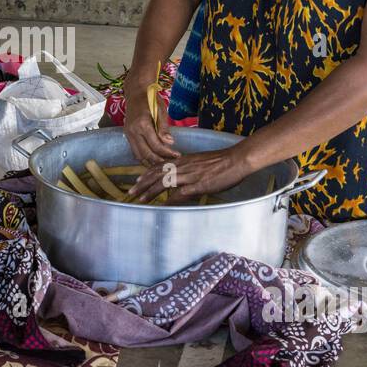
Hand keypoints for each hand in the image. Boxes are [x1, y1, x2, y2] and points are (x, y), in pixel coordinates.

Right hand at [122, 80, 179, 166]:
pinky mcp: (127, 134)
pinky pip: (135, 150)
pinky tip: (153, 159)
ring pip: (138, 155)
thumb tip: (170, 143)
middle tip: (171, 163)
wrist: (136, 92)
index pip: (156, 145)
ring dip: (150, 162)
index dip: (167, 153)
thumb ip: (163, 128)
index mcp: (143, 124)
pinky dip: (143, 157)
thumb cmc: (151, 100)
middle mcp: (133, 131)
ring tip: (162, 165)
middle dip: (159, 161)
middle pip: (146, 153)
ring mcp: (128, 133)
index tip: (177, 156)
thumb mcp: (161, 111)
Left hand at [125, 146, 250, 202]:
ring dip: (150, 192)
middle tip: (131, 192)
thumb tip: (182, 177)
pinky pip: (180, 194)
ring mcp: (190, 176)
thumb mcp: (200, 162)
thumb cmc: (221, 161)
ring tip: (141, 200)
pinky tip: (161, 207)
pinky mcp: (198, 185)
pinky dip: (169, 201)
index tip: (137, 180)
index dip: (147, 174)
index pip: (159, 166)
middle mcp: (183, 166)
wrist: (236, 159)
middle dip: (142, 184)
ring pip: (164, 183)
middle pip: (157, 174)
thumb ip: (189, 168)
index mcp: (183, 161)